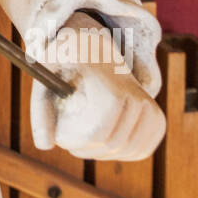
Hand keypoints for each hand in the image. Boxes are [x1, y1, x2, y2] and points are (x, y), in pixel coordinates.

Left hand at [30, 15, 164, 160]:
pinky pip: (141, 150)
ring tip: (82, 134)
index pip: (98, 134)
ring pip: (128, 151)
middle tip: (67, 137)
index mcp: (112, 88)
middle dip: (85, 148)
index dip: (76, 141)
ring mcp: (151, 109)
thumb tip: (44, 147)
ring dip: (102, 152)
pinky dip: (120, 152)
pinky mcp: (156, 119)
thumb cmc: (65, 58)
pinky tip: (103, 140)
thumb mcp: (45, 74)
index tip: (60, 135)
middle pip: (113, 145)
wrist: (94, 45)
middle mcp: (139, 98)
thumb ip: (41, 109)